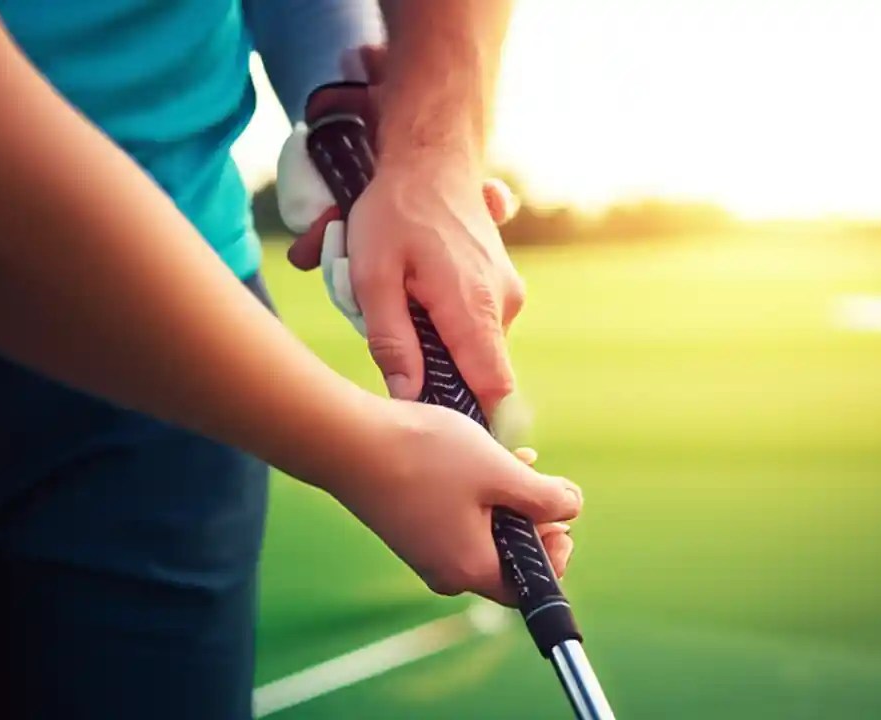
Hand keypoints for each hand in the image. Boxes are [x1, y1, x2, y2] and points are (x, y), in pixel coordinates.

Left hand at [276, 44, 523, 412]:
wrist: (432, 156)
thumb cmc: (396, 211)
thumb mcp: (373, 277)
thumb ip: (391, 342)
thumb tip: (407, 397)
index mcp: (473, 310)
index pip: (494, 390)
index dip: (477, 419)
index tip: (450, 434)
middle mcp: (503, 305)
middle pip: (478, 370)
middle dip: (440, 371)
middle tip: (397, 344)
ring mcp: (508, 292)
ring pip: (475, 345)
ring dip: (441, 340)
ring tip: (403, 304)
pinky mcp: (503, 282)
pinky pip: (477, 321)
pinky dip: (450, 319)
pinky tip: (421, 287)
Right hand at [334, 399, 578, 604]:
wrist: (347, 441)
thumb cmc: (425, 456)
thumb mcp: (500, 472)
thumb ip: (545, 497)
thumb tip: (572, 508)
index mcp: (471, 569)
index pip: (528, 586)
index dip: (554, 555)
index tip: (561, 520)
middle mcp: (445, 570)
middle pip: (506, 557)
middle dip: (532, 520)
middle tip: (543, 485)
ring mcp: (422, 550)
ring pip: (482, 531)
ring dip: (506, 499)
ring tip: (516, 462)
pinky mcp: (407, 527)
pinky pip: (455, 519)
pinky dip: (477, 493)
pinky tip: (483, 457)